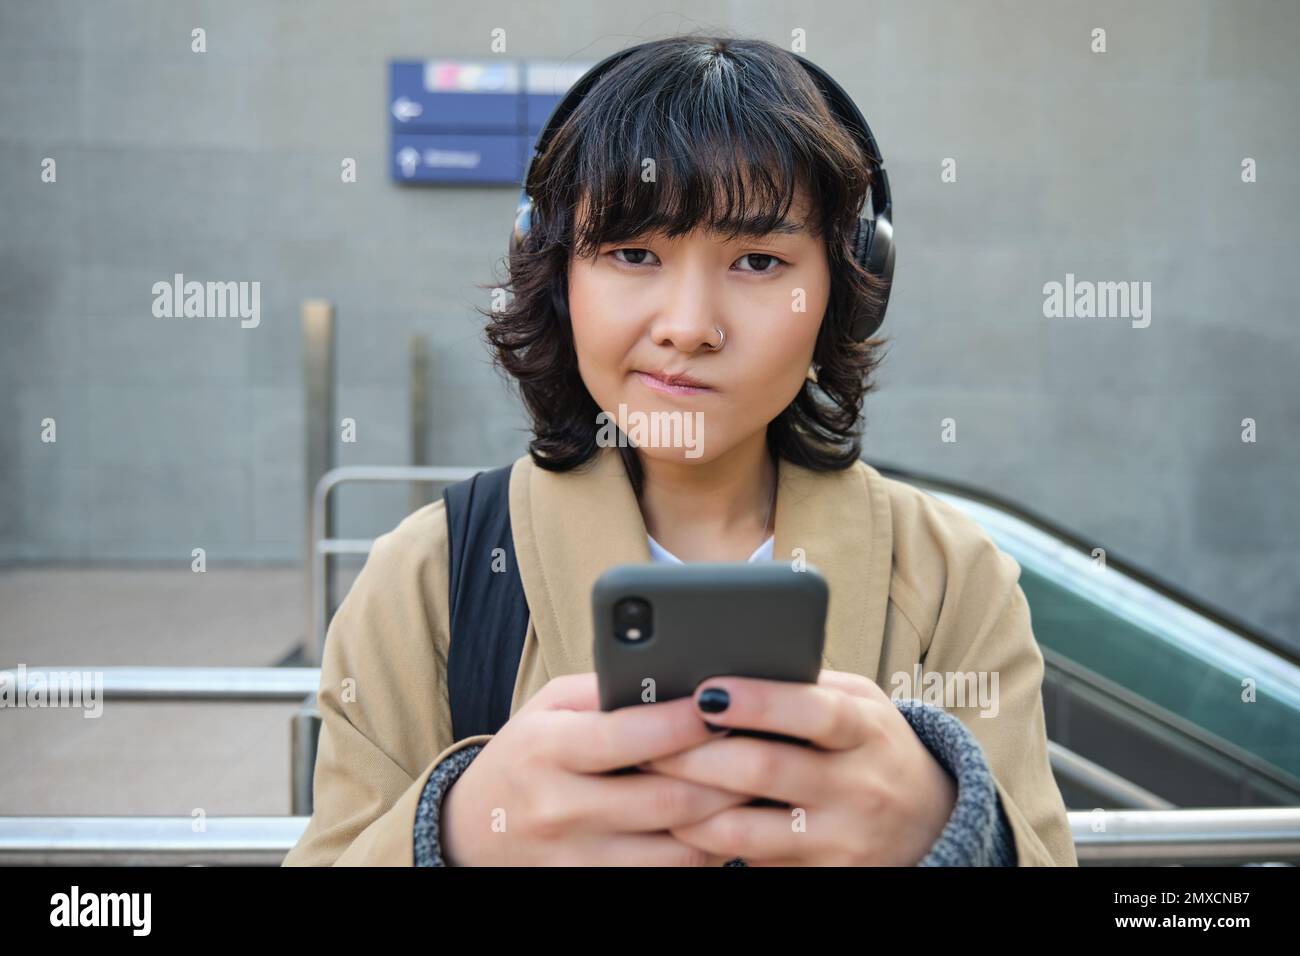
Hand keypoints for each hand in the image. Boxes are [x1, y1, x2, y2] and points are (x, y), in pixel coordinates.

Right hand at [440, 672, 751, 865]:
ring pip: (676, 850)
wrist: (474, 832)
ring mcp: (575, 860)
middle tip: (762, 749)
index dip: (684, 722)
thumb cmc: (527, 756)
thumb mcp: (550, 707)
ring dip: (725, 820)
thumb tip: (676, 673)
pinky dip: (702, 853)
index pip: (628, 736)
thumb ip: (607, 689)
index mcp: (546, 749)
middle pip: (666, 800)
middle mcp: (559, 809)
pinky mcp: (590, 888)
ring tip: (753, 789)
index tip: (722, 706)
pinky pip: (666, 878)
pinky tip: (722, 827)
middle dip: (725, 775)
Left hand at [640, 669, 957, 865]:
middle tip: (646, 742)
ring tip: (652, 784)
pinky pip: (752, 864)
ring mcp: (841, 841)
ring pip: (745, 830)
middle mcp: (858, 788)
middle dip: (695, 755)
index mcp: (866, 731)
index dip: (758, 701)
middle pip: (764, 770)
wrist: (932, 822)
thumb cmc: (875, 747)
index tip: (706, 691)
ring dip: (687, 808)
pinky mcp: (823, 878)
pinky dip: (709, 844)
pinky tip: (682, 822)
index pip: (814, 711)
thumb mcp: (861, 705)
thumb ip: (808, 686)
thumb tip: (730, 662)